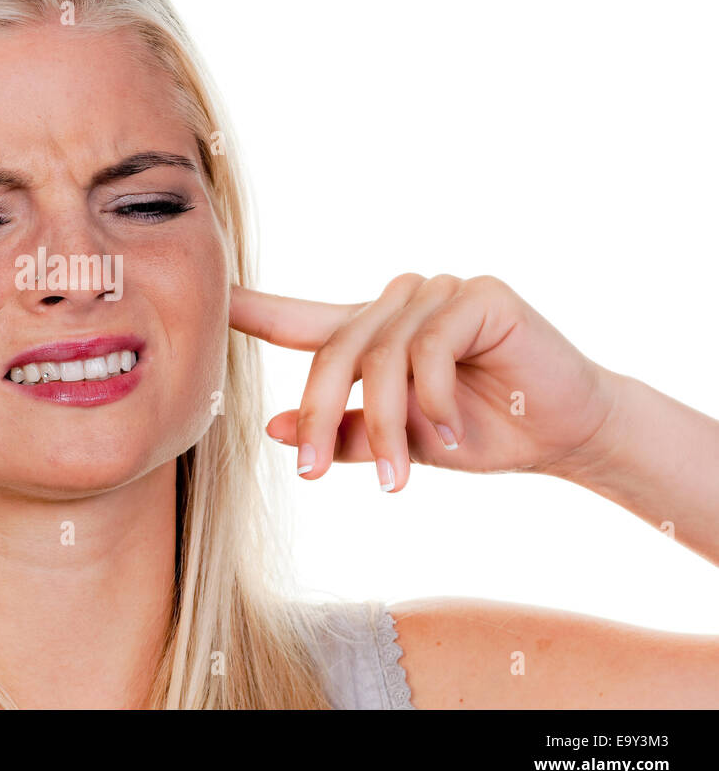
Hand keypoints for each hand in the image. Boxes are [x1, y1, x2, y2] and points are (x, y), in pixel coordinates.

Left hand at [230, 274, 619, 490]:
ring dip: (385, 426)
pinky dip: (432, 400)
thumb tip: (268, 429)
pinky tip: (451, 435)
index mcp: (372, 333)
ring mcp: (438, 293)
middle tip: (307, 475)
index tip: (204, 299)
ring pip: (380, 356)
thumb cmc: (477, 435)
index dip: (251, 310)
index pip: (299, 319)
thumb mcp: (397, 443)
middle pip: (333, 351)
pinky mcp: (479, 295)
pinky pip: (431, 348)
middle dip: (316, 416)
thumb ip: (339, 432)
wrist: (564, 434)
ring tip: (398, 477)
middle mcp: (399, 303)